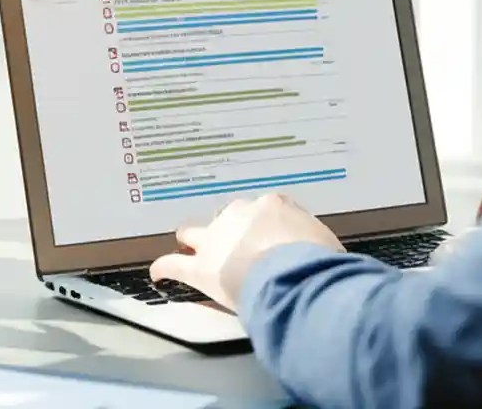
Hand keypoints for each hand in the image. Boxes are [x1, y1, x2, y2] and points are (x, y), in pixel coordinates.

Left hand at [149, 193, 343, 310]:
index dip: (263, 223)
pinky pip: (174, 264)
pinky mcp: (200, 268)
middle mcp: (240, 215)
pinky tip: (158, 273)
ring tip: (189, 247)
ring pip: (194, 233)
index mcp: (272, 207)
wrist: (293, 276)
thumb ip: (313, 241)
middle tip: (234, 244)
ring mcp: (217, 240)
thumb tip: (321, 253)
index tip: (268, 234)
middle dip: (229, 228)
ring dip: (192, 240)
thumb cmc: (316, 260)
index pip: (264, 209)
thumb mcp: (323, 241)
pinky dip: (164, 268)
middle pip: (228, 216)